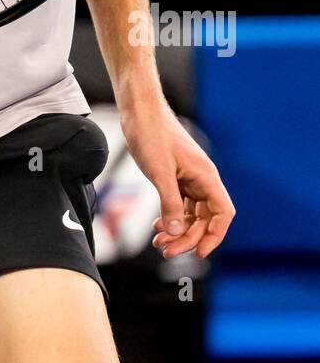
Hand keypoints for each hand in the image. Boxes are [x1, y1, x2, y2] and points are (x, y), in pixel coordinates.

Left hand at [120, 102, 234, 259]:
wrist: (139, 109)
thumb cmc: (151, 133)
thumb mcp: (159, 172)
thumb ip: (170, 203)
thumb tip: (177, 232)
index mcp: (206, 176)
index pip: (222, 213)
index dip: (214, 235)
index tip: (200, 253)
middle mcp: (202, 178)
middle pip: (205, 218)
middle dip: (188, 238)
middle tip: (166, 251)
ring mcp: (189, 178)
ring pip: (191, 213)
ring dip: (178, 231)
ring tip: (160, 243)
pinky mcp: (176, 176)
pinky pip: (180, 204)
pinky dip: (171, 218)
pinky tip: (158, 227)